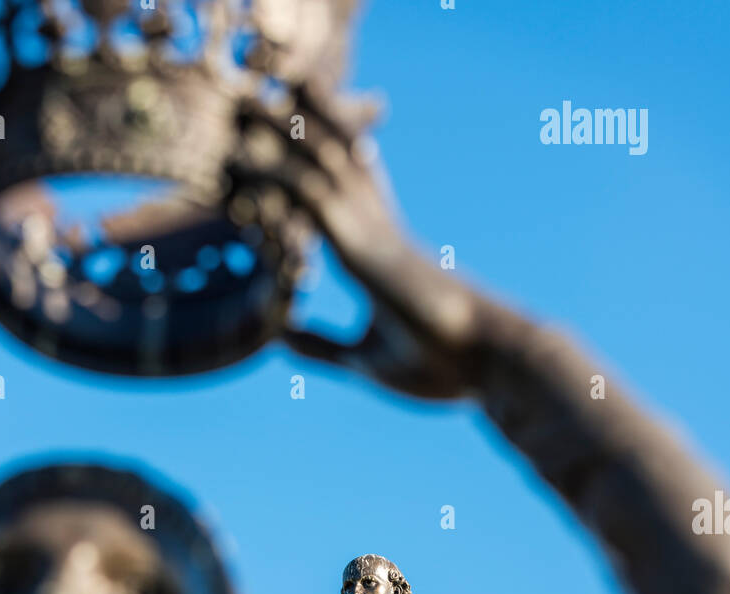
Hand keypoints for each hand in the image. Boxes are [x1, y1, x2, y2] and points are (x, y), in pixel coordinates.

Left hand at [230, 82, 489, 399]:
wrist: (485, 358)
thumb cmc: (440, 363)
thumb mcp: (366, 358)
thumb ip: (322, 344)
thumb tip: (280, 336)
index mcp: (381, 251)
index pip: (347, 190)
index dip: (319, 158)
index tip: (284, 138)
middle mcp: (375, 229)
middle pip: (335, 157)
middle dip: (303, 121)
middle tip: (263, 94)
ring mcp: (368, 232)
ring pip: (320, 162)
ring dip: (283, 128)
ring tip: (245, 100)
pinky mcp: (361, 245)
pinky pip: (309, 196)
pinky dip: (275, 173)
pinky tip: (244, 158)